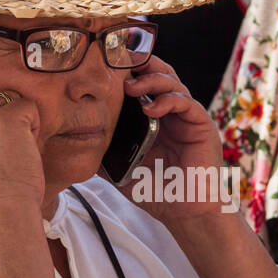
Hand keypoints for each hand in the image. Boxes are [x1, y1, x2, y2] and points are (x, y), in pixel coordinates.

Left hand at [117, 56, 225, 222]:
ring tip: (131, 87)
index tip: (107, 65)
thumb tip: (76, 145)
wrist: (184, 212)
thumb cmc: (156, 191)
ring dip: (152, 80)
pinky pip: (186, 103)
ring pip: (173, 82)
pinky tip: (151, 109)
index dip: (128, 71)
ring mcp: (187, 117)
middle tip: (121, 64)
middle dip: (141, 65)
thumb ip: (105, 154)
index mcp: (153, 117)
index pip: (142, 83)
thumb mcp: (122, 169)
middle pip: (159, 74)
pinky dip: (168, 101)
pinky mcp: (201, 125)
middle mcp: (171, 112)